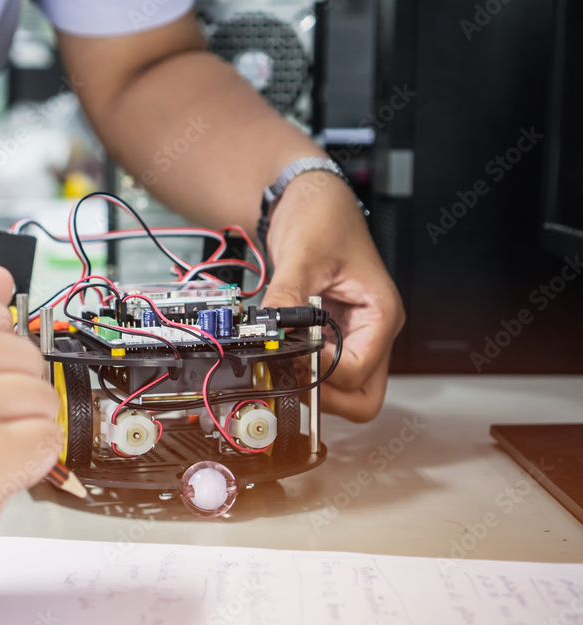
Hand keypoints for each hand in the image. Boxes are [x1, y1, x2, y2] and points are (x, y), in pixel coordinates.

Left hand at [262, 172, 404, 421]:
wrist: (310, 200)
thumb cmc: (322, 218)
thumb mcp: (301, 256)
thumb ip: (286, 298)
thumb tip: (271, 332)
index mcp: (381, 313)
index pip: (358, 372)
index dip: (322, 373)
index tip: (291, 358)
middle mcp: (373, 331)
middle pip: (363, 397)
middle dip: (326, 395)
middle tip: (290, 376)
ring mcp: (355, 336)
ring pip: (345, 389)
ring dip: (313, 383)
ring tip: (284, 359)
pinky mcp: (334, 335)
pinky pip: (324, 369)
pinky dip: (303, 369)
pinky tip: (283, 350)